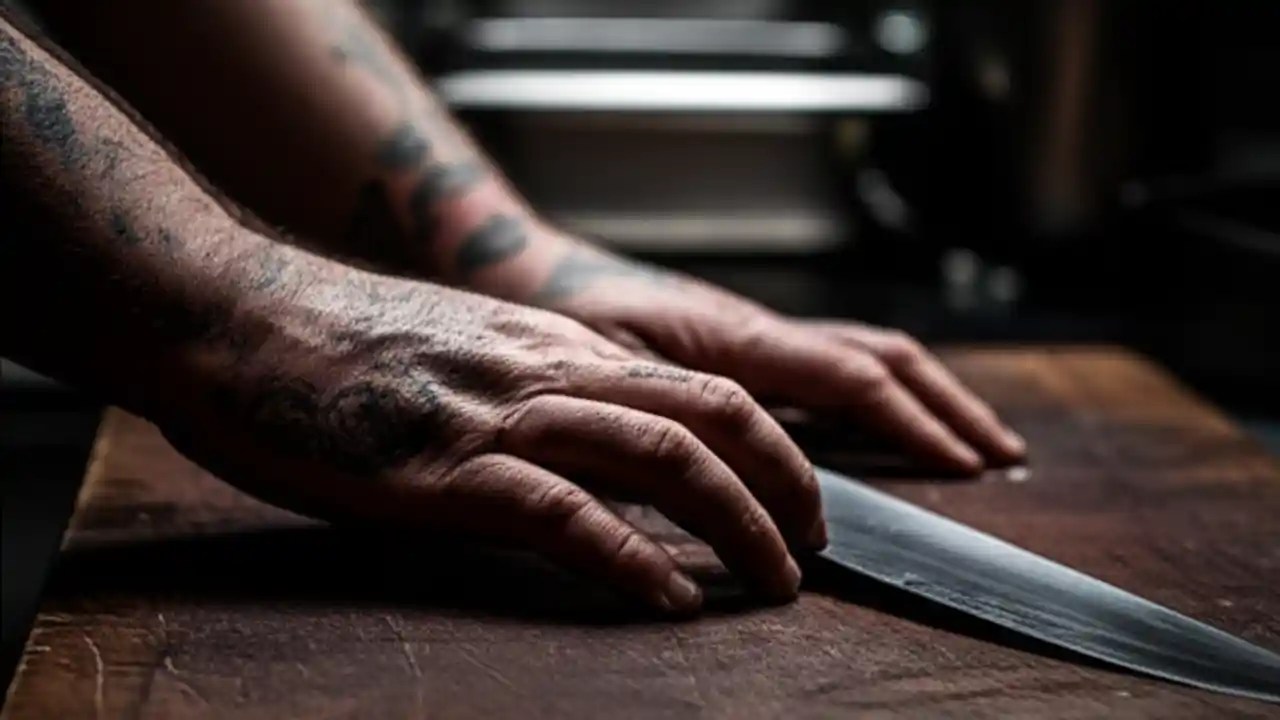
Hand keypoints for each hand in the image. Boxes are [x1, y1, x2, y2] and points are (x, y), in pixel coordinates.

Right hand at [158, 259, 820, 614]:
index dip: (770, 443)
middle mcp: (548, 370)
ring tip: (776, 583)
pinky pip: (565, 514)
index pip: (700, 383)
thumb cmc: (335, 343)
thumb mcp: (464, 347)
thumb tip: (592, 440)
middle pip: (711, 412)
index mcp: (555, 344)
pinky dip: (630, 560)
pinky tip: (670, 601)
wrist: (232, 317)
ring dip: (737, 522)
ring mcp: (499, 418)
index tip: (797, 498)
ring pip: (661, 455)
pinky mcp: (442, 471)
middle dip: (784, 481)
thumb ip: (534, 383)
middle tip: (814, 546)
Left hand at [522, 240, 1025, 473]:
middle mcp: (758, 330)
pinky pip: (827, 363)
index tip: (964, 464)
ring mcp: (752, 332)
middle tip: (998, 453)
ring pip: (861, 354)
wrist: (527, 269)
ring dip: (922, 396)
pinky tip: (879, 420)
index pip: (850, 378)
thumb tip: (731, 482)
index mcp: (736, 339)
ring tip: (963, 437)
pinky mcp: (737, 341)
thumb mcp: (608, 379)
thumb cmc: (559, 319)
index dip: (914, 423)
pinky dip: (874, 392)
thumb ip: (674, 424)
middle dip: (945, 405)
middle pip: (880, 357)